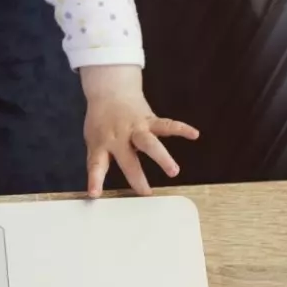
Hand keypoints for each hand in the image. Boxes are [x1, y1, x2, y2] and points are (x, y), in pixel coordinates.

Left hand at [80, 65, 198, 197]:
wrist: (110, 91)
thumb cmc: (101, 122)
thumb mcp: (92, 141)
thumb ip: (98, 161)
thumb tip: (97, 189)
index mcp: (102, 144)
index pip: (96, 165)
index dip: (95, 180)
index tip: (95, 194)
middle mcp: (119, 138)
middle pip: (128, 159)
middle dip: (137, 177)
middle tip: (146, 193)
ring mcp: (136, 129)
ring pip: (149, 143)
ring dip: (161, 157)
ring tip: (173, 171)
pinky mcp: (150, 120)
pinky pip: (166, 124)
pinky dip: (181, 128)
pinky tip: (194, 134)